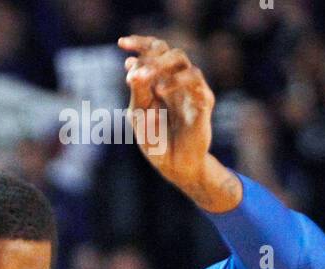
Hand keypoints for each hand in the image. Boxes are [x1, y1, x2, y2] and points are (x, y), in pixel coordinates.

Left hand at [120, 35, 219, 193]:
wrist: (175, 168)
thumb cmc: (156, 142)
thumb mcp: (138, 117)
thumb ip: (137, 93)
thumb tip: (130, 68)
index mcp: (160, 81)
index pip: (154, 52)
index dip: (139, 43)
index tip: (121, 44)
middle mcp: (177, 82)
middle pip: (169, 51)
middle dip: (151, 56)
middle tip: (134, 67)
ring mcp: (191, 90)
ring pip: (182, 62)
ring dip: (161, 67)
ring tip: (145, 80)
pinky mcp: (203, 103)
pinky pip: (195, 82)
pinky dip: (177, 83)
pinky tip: (161, 91)